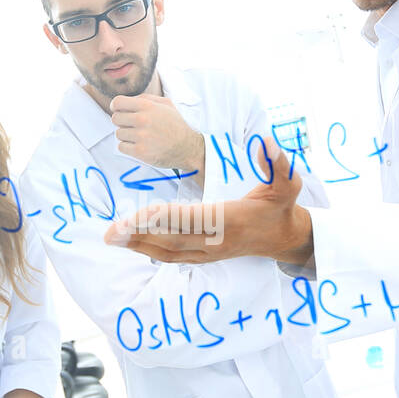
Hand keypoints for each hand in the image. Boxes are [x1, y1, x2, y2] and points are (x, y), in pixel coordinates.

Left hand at [104, 137, 313, 264]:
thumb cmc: (282, 207)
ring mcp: (209, 253)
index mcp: (231, 220)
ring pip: (167, 251)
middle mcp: (216, 241)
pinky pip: (171, 256)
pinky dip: (148, 250)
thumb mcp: (288, 183)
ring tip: (110, 237)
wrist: (284, 238)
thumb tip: (267, 141)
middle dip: (139, 235)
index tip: (142, 213)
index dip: (167, 217)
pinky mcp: (204, 257)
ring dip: (137, 245)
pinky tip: (128, 243)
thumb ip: (278, 163)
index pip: (193, 219)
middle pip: (172, 239)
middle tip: (110, 231)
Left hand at [110, 94, 204, 171]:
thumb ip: (145, 98)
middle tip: (133, 126)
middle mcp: (142, 120)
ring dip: (126, 136)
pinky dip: (128, 147)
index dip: (116, 107)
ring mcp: (141, 136)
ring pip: (118, 134)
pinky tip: (139, 145)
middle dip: (122, 122)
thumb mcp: (166, 103)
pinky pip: (121, 147)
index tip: (119, 111)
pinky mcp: (140, 151)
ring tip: (140, 137)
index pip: (117, 102)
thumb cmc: (176, 125)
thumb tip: (127, 101)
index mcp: (146, 106)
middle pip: (115, 118)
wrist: (187, 147)